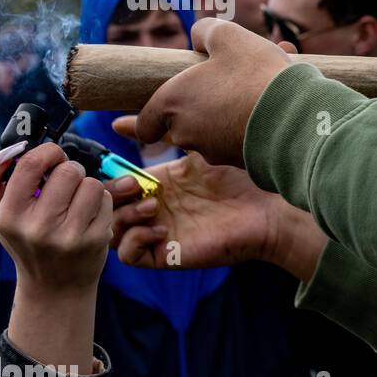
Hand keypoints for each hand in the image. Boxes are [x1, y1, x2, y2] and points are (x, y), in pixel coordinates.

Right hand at [0, 142, 110, 369]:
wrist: (55, 287)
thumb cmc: (28, 242)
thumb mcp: (1, 216)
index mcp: (10, 216)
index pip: (31, 164)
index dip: (47, 152)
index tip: (52, 157)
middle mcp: (38, 227)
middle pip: (69, 171)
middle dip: (70, 170)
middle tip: (66, 183)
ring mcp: (70, 235)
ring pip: (92, 184)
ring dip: (87, 187)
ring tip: (76, 202)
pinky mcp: (95, 240)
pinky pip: (106, 200)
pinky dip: (101, 203)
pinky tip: (88, 217)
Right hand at [110, 148, 325, 279]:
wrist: (269, 210)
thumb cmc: (242, 179)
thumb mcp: (199, 150)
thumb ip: (167, 133)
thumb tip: (122, 119)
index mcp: (160, 183)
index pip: (116, 182)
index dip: (112, 176)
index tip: (126, 169)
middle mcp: (156, 208)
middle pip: (107, 208)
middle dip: (112, 196)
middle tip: (136, 187)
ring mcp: (159, 232)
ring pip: (111, 232)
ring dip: (122, 217)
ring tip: (153, 207)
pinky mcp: (168, 254)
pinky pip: (128, 256)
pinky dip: (133, 241)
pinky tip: (159, 228)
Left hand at [133, 18, 292, 166]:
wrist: (295, 119)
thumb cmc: (256, 75)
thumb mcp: (230, 36)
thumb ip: (206, 32)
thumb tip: (200, 40)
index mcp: (173, 102)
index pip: (145, 125)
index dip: (150, 118)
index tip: (164, 108)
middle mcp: (187, 133)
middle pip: (183, 125)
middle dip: (203, 105)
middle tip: (230, 82)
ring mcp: (214, 152)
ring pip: (214, 132)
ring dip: (229, 113)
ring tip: (262, 89)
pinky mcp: (241, 164)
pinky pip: (238, 143)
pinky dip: (249, 127)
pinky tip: (275, 107)